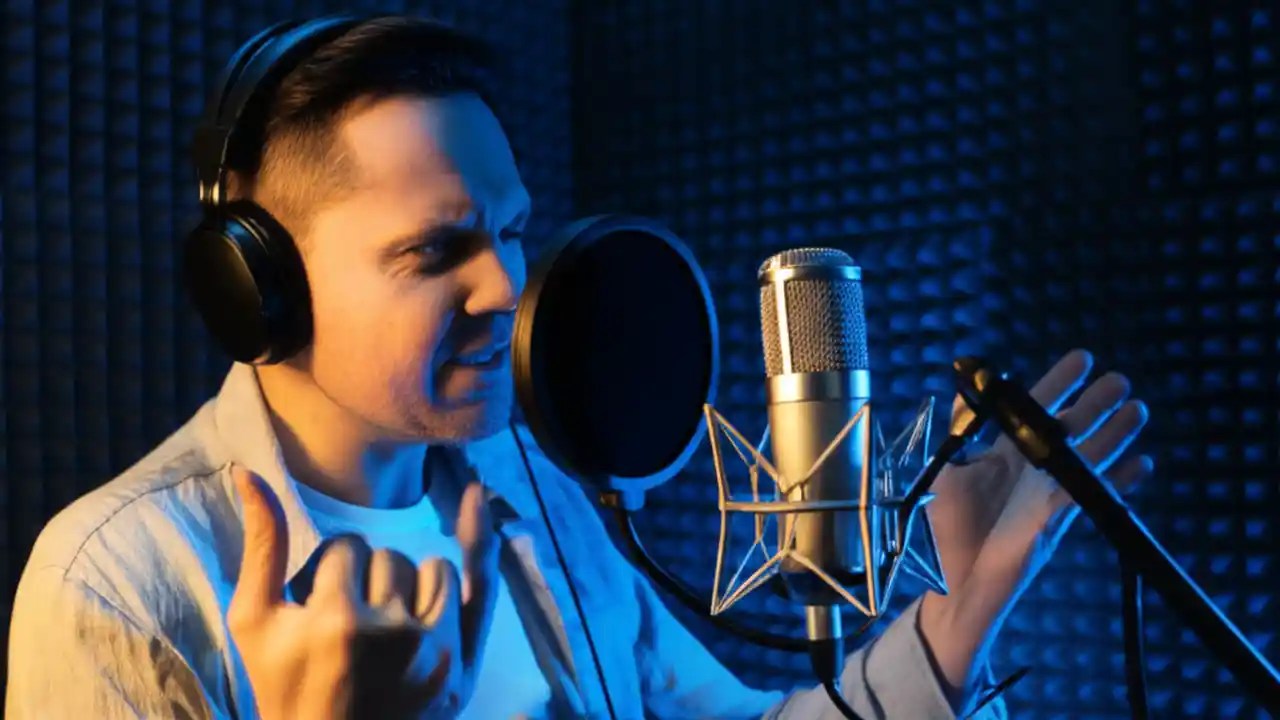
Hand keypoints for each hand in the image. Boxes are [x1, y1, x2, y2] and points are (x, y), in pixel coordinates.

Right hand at [226, 465, 498, 719]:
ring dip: (410, 586)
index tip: (319, 609)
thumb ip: (261, 547)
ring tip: (386, 624)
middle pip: (389, 558)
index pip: (346, 548)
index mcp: (337, 621)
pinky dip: (471, 553)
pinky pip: (478, 584)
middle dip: (368, 581)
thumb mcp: (255, 624)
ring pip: (432, 568)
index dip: (331, 572)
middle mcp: (394, 633)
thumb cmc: (284, 689)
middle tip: (350, 628)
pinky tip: (475, 497)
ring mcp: (437, 651)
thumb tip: (249, 472)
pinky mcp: (464, 666)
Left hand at [918, 349, 1153, 705]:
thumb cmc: (948, 531)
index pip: (1036, 410)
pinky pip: (1093, 494)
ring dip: (1115, 434)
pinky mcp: (1057, 519)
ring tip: (1138, 409)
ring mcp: (1050, 494)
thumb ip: (957, 436)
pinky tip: (1143, 465)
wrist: (957, 582)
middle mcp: (1033, 471)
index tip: (1082, 359)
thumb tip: (963, 393)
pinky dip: (1118, 480)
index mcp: (1005, 455)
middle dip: (1095, 404)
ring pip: (1089, 456)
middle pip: (1072, 429)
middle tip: (1119, 379)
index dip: (1059, 384)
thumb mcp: (945, 474)